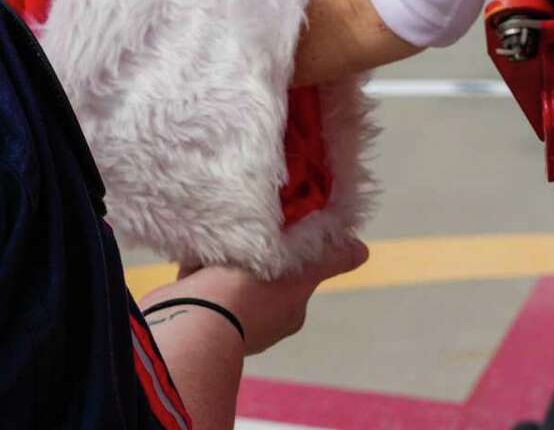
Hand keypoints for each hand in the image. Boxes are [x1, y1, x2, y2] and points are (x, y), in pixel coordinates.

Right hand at [141, 240, 369, 355]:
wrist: (193, 318)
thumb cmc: (250, 294)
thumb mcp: (299, 272)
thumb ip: (329, 260)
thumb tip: (362, 251)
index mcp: (287, 314)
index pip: (296, 276)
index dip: (289, 252)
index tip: (278, 232)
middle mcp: (258, 322)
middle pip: (259, 274)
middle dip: (251, 253)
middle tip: (245, 232)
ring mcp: (223, 319)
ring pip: (226, 276)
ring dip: (222, 258)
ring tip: (219, 241)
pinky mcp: (192, 312)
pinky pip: (197, 281)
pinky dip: (197, 265)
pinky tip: (195, 253)